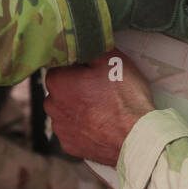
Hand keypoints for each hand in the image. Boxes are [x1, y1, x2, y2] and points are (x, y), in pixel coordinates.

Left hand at [44, 49, 154, 167]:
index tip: (94, 70)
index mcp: (57, 81)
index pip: (61, 65)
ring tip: (102, 108)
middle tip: (101, 88)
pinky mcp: (70, 146)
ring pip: (66, 110)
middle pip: (61, 88)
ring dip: (78, 107)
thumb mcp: (112, 58)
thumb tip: (81, 42)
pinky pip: (73, 130)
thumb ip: (90, 46)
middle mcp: (52, 105)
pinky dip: (83, 126)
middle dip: (76, 86)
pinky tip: (100, 124)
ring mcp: (60, 128)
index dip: (79, 65)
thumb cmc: (124, 97)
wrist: (136, 138)